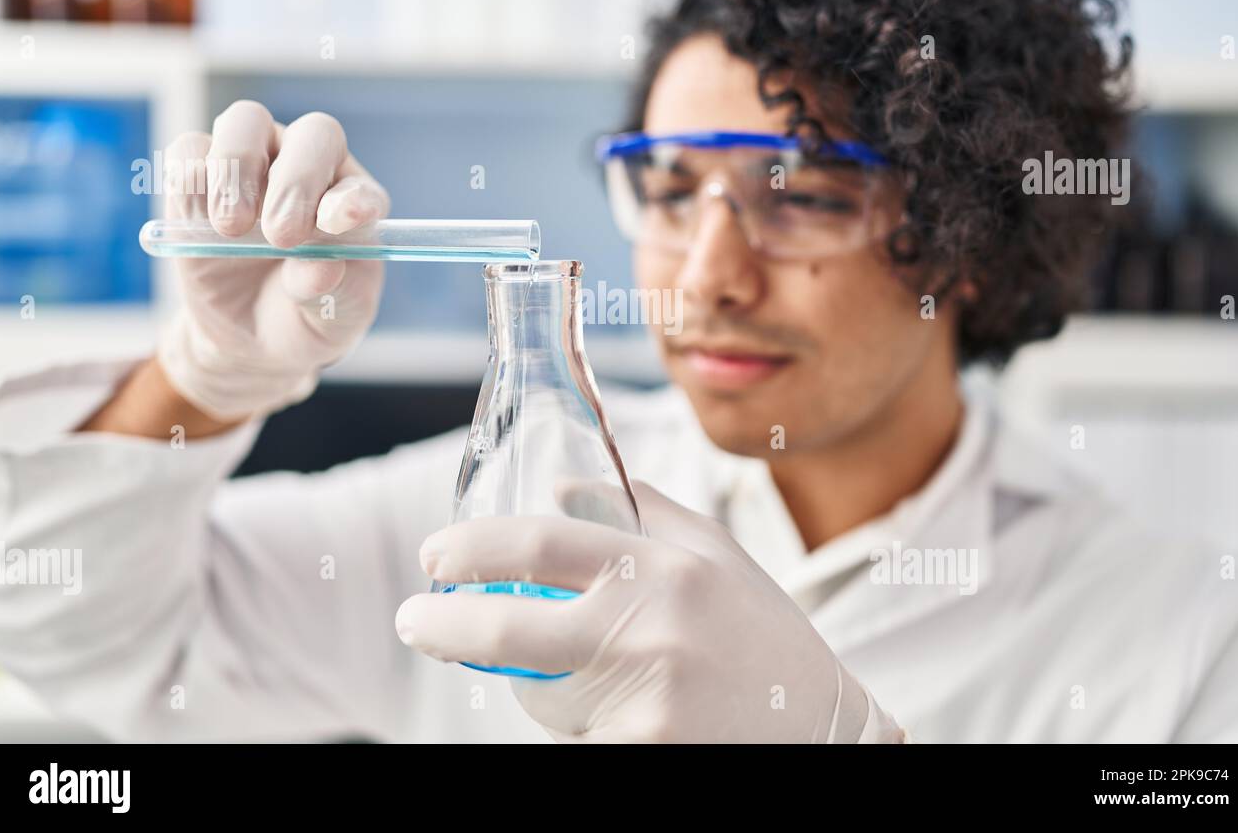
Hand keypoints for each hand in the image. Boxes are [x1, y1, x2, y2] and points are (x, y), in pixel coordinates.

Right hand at [157, 101, 387, 420]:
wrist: (253, 339)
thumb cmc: (309, 317)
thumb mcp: (335, 319)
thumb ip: (334, 292)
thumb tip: (320, 268)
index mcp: (355, 204)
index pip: (360, 186)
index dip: (352, 199)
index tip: (338, 224)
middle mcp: (310, 170)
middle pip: (312, 135)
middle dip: (296, 182)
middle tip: (281, 236)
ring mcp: (255, 165)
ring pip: (245, 122)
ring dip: (237, 170)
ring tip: (232, 228)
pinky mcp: (201, 178)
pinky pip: (189, 150)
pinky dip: (191, 178)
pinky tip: (201, 222)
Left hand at [397, 481, 892, 742]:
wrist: (822, 733)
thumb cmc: (762, 637)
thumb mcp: (716, 555)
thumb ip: (643, 509)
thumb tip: (562, 484)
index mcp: (667, 566)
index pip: (543, 542)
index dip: (474, 547)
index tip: (435, 557)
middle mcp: (653, 628)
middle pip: (509, 626)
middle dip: (443, 625)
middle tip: (415, 620)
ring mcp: (646, 701)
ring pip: (540, 694)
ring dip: (530, 685)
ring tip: (568, 681)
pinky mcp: (643, 752)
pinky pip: (578, 738)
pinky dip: (578, 728)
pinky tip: (616, 719)